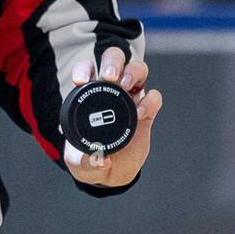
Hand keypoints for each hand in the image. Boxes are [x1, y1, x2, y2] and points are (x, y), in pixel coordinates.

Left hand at [64, 46, 161, 187]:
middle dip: (112, 61)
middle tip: (110, 76)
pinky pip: (154, 97)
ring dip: (133, 72)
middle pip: (114, 60)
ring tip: (126, 86)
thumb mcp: (80, 162)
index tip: (80, 81)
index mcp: (88, 94)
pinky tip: (140, 113)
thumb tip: (100, 160)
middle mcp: (111, 91)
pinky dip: (150, 100)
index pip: (87, 69)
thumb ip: (84, 161)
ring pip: (137, 70)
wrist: (112, 173)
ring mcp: (131, 99)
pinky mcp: (148, 113)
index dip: (84, 68)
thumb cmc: (90, 160)